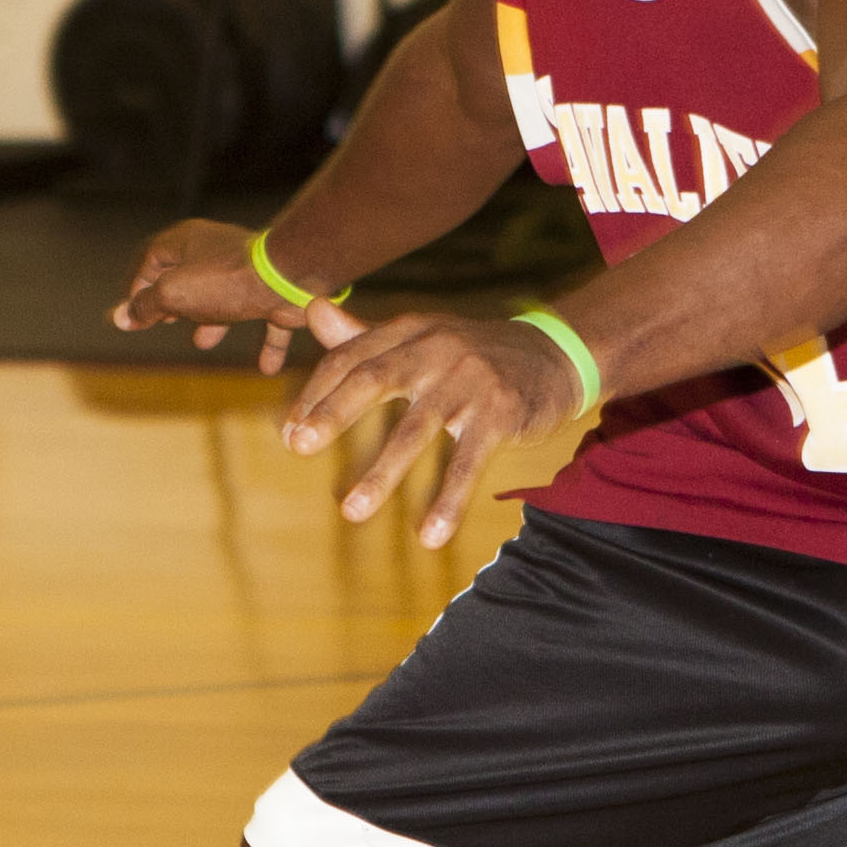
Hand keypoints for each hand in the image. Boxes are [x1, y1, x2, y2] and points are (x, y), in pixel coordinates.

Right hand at [113, 219, 349, 373]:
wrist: (290, 276)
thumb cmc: (226, 280)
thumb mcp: (172, 294)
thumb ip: (146, 306)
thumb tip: (120, 317)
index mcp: (187, 242)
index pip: (152, 260)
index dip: (139, 287)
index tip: (134, 315)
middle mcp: (217, 253)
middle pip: (188, 277)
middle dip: (176, 303)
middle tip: (166, 322)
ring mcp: (249, 272)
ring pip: (225, 299)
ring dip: (212, 322)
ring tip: (202, 343)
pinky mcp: (276, 293)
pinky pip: (267, 319)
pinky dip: (267, 343)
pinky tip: (266, 367)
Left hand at [281, 309, 572, 545]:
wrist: (556, 355)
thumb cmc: (474, 354)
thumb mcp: (421, 338)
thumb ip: (364, 335)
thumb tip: (311, 310)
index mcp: (411, 332)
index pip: (353, 357)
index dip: (318, 392)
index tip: (290, 432)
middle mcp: (437, 349)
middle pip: (376, 378)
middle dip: (334, 412)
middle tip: (298, 446)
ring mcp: (470, 381)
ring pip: (417, 429)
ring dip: (383, 473)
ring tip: (351, 511)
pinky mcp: (501, 413)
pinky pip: (468, 462)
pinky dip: (449, 501)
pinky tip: (429, 536)